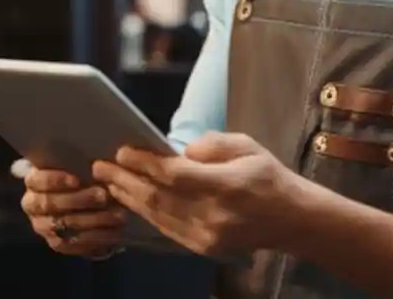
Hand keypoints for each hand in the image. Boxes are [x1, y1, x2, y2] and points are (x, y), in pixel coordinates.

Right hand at [19, 163, 126, 257]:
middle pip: (50, 203)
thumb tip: (96, 162)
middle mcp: (33, 205)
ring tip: (116, 214)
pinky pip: (74, 244)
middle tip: (103, 196)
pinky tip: (114, 230)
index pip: (37, 180)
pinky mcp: (57, 244)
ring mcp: (44, 226)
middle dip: (78, 200)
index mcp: (33, 182)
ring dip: (92, 220)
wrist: (85, 203)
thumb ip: (81, 164)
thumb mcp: (79, 166)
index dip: (55, 180)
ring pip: (64, 225)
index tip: (77, 180)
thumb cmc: (81, 176)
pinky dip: (96, 238)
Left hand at [91, 132, 295, 256]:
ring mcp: (207, 236)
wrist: (292, 219)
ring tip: (107, 181)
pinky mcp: (203, 248)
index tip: (122, 151)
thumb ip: (210, 145)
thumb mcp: (246, 145)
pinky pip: (166, 229)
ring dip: (128, 198)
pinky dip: (144, 214)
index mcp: (226, 186)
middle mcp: (213, 215)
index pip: (174, 176)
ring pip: (157, 216)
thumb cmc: (267, 175)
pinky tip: (130, 201)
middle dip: (125, 180)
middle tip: (100, 165)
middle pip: (158, 198)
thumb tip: (177, 151)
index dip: (144, 163)